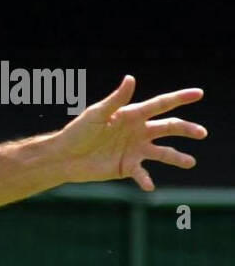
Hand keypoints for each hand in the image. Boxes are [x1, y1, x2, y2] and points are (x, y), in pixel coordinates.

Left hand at [57, 76, 206, 189]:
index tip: (198, 93)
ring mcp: (135, 150)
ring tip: (191, 162)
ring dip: (177, 158)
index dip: (179, 98)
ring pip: (162, 153)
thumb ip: (116, 99)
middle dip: (186, 129)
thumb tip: (131, 78)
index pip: (161, 105)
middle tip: (201, 133)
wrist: (64, 157)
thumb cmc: (78, 131)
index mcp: (132, 115)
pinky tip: (150, 186)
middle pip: (169, 128)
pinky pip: (142, 174)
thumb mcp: (97, 114)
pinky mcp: (127, 167)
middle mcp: (138, 131)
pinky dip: (146, 180)